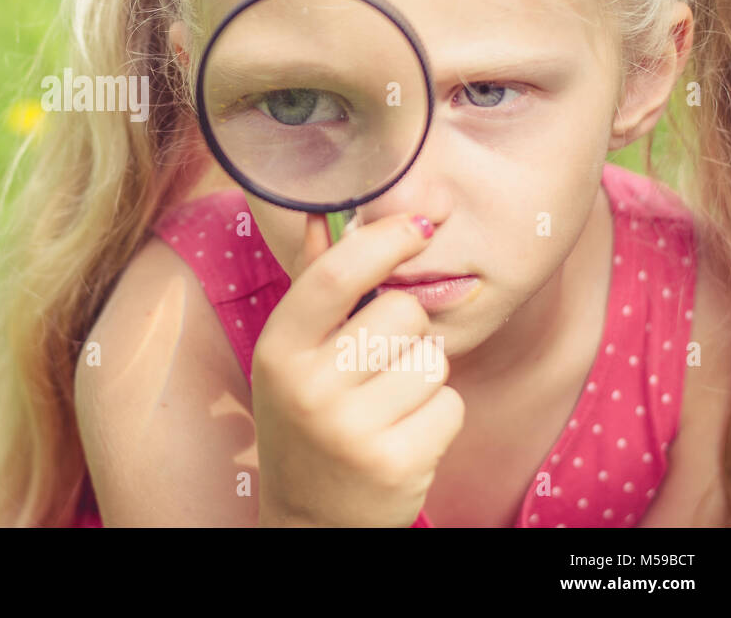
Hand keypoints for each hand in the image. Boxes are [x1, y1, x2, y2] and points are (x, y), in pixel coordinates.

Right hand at [252, 212, 464, 526]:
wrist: (311, 520)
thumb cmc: (305, 419)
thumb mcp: (291, 354)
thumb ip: (313, 283)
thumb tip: (321, 211)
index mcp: (278, 349)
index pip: (334, 275)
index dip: (384, 240)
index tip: (419, 225)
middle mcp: (308, 387)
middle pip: (402, 312)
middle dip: (405, 331)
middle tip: (376, 365)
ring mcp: (350, 429)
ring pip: (433, 360)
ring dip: (423, 377)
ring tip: (387, 405)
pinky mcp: (396, 463)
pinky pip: (451, 406)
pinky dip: (438, 418)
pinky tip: (404, 435)